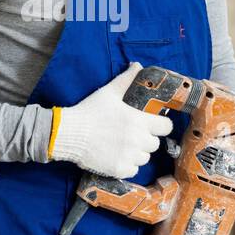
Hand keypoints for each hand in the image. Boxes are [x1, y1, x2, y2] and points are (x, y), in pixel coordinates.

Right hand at [49, 62, 173, 179]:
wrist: (68, 133)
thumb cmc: (89, 111)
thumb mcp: (109, 92)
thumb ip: (126, 80)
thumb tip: (137, 65)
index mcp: (139, 120)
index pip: (166, 127)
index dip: (161, 125)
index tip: (153, 124)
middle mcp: (138, 140)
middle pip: (155, 144)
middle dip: (147, 139)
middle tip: (132, 134)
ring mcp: (129, 156)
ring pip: (145, 158)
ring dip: (137, 153)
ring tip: (123, 146)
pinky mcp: (119, 169)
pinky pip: (133, 170)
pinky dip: (127, 165)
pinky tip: (116, 156)